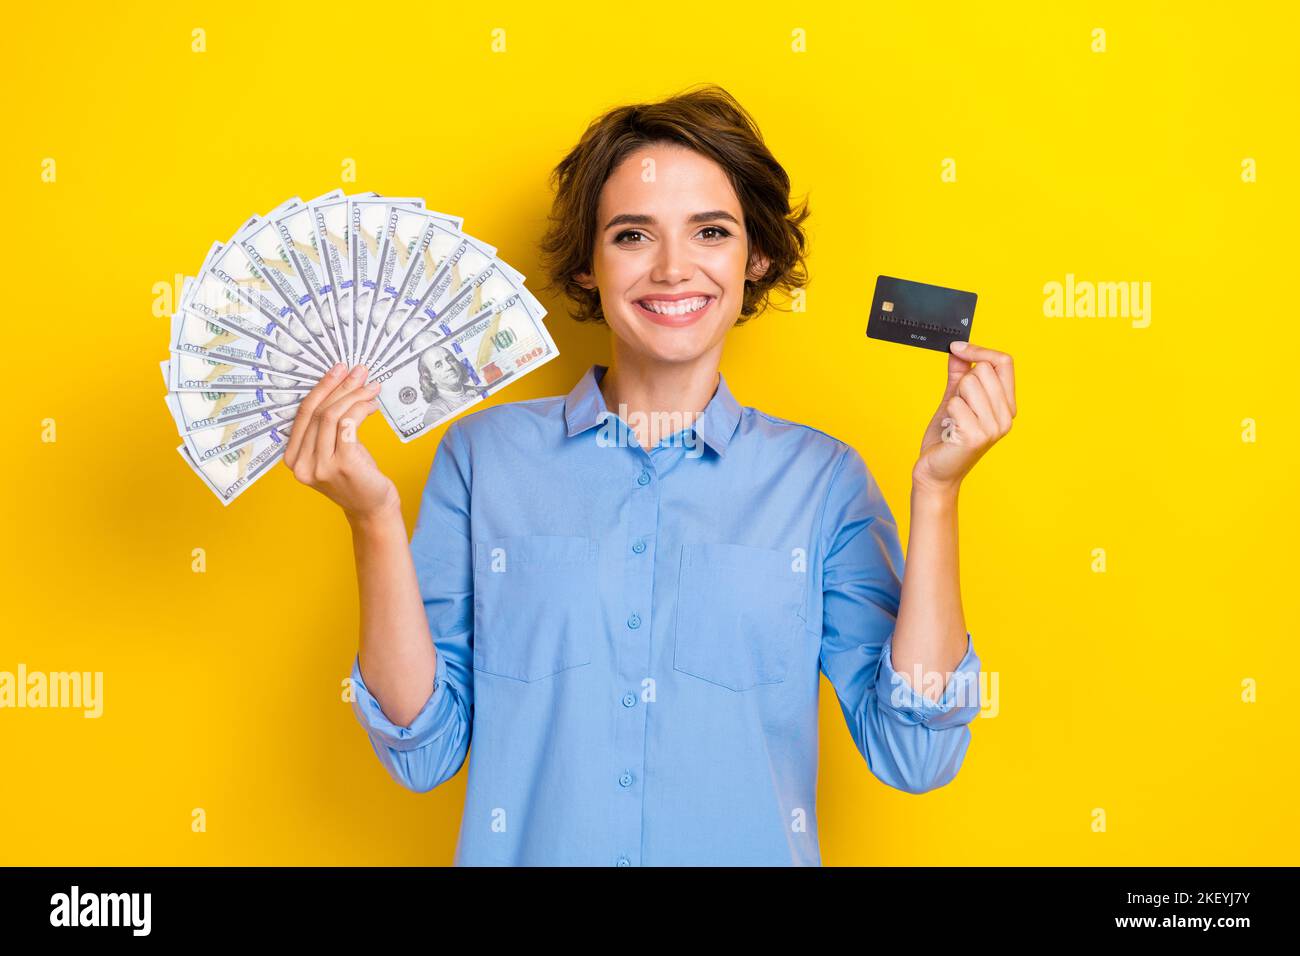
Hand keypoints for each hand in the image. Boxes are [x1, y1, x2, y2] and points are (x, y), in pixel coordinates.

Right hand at [283, 363, 398, 522]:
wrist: (371, 509)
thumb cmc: (355, 478)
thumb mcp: (332, 452)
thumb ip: (326, 429)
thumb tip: (339, 387)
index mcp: (292, 458)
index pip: (303, 414)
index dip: (321, 388)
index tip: (337, 371)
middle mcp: (301, 464)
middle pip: (318, 412)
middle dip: (340, 387)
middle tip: (358, 371)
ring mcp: (320, 466)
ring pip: (333, 416)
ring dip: (354, 396)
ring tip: (371, 387)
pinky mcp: (342, 465)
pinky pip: (348, 425)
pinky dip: (361, 409)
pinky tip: (372, 404)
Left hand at [912, 341, 1016, 496]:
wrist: (936, 471)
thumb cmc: (946, 438)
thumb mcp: (954, 399)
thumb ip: (959, 374)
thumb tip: (958, 348)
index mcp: (1006, 405)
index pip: (1004, 362)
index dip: (979, 350)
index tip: (956, 348)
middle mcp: (1006, 416)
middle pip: (984, 370)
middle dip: (962, 382)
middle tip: (956, 407)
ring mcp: (993, 427)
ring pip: (969, 383)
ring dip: (953, 399)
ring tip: (953, 419)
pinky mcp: (976, 436)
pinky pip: (955, 403)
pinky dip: (946, 413)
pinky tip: (949, 429)